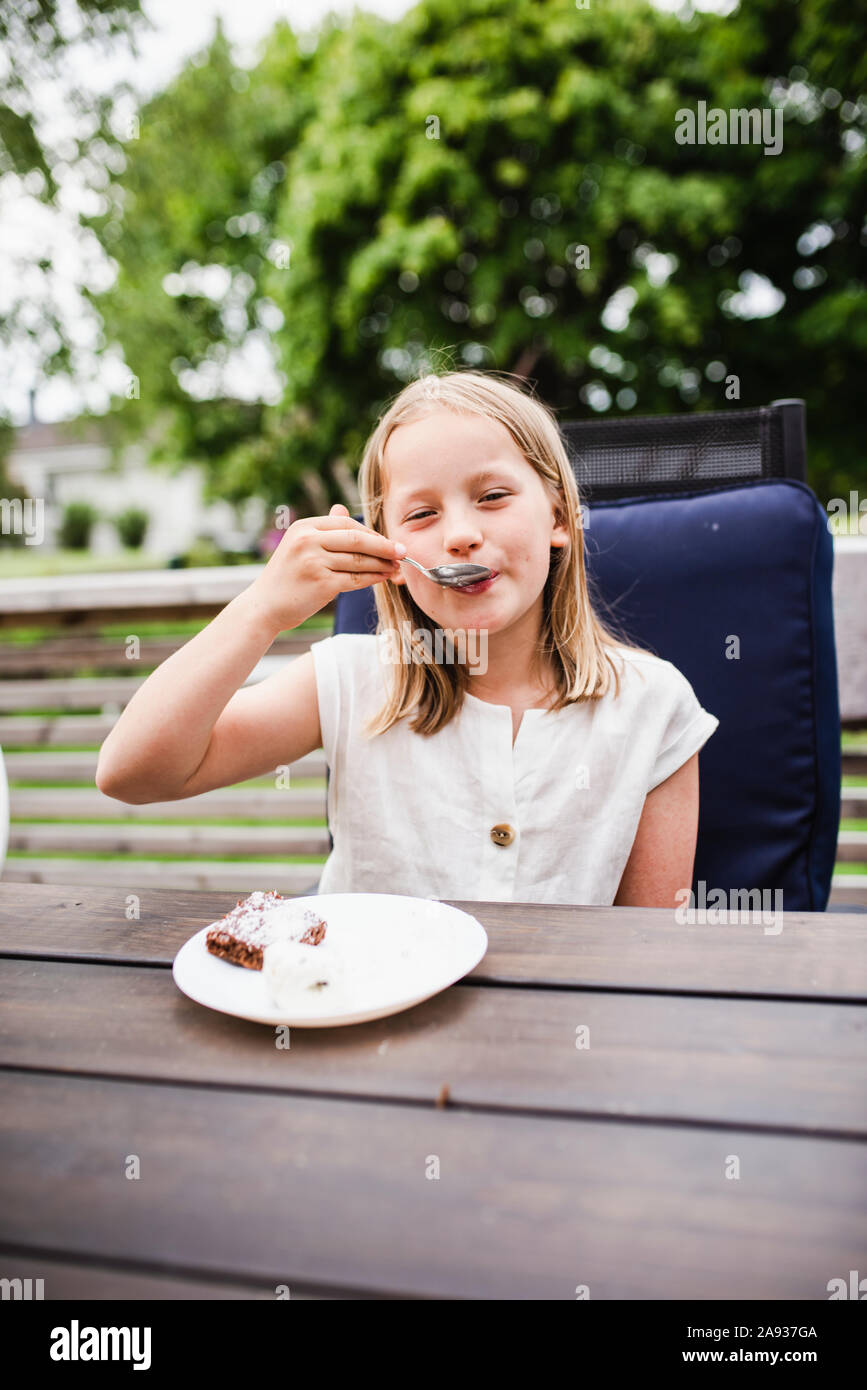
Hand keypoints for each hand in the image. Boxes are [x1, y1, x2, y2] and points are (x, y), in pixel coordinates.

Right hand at [251, 503, 405, 630]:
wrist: (265, 606)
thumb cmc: (286, 577)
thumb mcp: (299, 545)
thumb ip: (323, 528)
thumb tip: (343, 509)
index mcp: (304, 527)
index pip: (346, 524)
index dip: (371, 533)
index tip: (388, 541)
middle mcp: (308, 540)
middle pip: (357, 539)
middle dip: (384, 546)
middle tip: (402, 551)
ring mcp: (313, 562)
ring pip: (359, 560)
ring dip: (382, 564)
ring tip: (395, 568)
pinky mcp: (320, 583)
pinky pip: (355, 579)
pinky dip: (373, 579)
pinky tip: (383, 578)